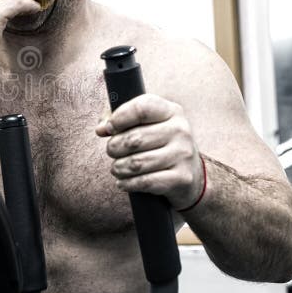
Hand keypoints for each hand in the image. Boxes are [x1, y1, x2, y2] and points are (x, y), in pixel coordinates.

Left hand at [95, 93, 204, 209]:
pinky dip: (128, 184)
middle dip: (114, 147)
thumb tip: (101, 129)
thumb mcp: (143, 124)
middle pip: (134, 139)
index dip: (118, 118)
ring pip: (136, 163)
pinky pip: (145, 182)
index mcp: (171, 111)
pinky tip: (123, 182)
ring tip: (117, 168)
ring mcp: (183, 154)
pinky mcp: (182, 178)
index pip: (141, 108)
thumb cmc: (156, 144)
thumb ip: (117, 118)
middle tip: (112, 151)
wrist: (189, 175)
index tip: (109, 129)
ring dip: (118, 168)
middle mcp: (180, 130)